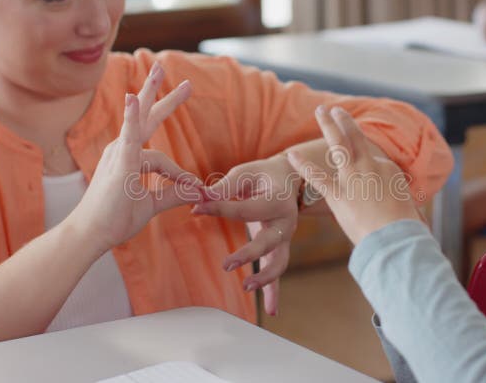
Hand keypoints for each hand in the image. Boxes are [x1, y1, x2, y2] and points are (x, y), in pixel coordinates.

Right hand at [65, 62, 202, 252]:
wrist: (91, 235)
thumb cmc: (114, 220)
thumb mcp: (150, 204)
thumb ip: (172, 195)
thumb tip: (197, 192)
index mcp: (129, 159)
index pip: (163, 160)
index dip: (181, 176)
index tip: (198, 190)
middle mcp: (122, 150)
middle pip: (147, 118)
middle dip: (162, 97)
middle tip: (182, 80)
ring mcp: (119, 154)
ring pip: (141, 120)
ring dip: (152, 93)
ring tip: (160, 69)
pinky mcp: (119, 163)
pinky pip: (129, 136)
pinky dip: (132, 117)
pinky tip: (134, 98)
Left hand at [191, 154, 300, 315]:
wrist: (289, 179)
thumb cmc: (262, 175)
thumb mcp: (244, 173)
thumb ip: (224, 188)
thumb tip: (200, 197)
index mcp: (277, 201)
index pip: (245, 210)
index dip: (219, 209)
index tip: (196, 208)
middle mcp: (286, 222)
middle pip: (268, 243)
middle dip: (248, 255)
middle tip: (226, 264)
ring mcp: (285, 238)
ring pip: (279, 262)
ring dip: (265, 278)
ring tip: (246, 287)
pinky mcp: (280, 248)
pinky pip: (278, 272)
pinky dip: (275, 292)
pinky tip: (272, 311)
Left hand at [287, 106, 420, 244]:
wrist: (396, 238)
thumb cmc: (405, 229)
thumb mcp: (409, 207)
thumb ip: (399, 201)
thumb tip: (404, 210)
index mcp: (388, 169)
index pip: (374, 160)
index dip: (367, 168)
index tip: (367, 178)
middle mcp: (371, 166)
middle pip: (357, 138)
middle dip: (345, 122)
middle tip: (336, 110)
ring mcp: (353, 177)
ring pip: (339, 145)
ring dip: (329, 125)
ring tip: (321, 111)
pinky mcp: (338, 194)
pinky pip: (316, 176)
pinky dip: (302, 165)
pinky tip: (292, 154)